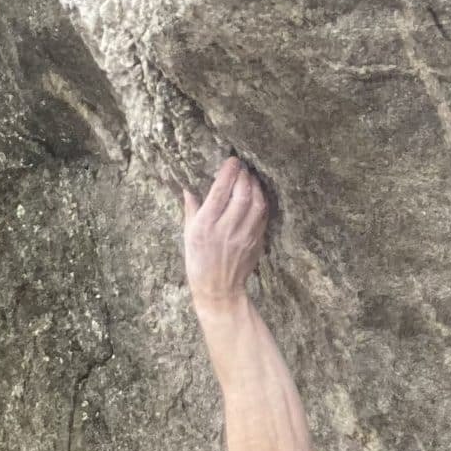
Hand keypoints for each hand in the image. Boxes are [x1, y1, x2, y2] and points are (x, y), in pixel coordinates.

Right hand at [182, 157, 268, 316]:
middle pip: (241, 195)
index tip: (232, 160)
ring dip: (256, 187)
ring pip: (256, 205)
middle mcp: (226, 229)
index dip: (228, 173)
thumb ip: (191, 208)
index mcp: (205, 225)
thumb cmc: (198, 261)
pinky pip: (262, 217)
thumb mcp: (188, 233)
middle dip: (244, 177)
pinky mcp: (255, 243)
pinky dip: (262, 202)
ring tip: (251, 178)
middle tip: (243, 167)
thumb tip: (189, 185)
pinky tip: (257, 195)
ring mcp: (244, 237)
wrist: (218, 289)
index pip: (220, 192)